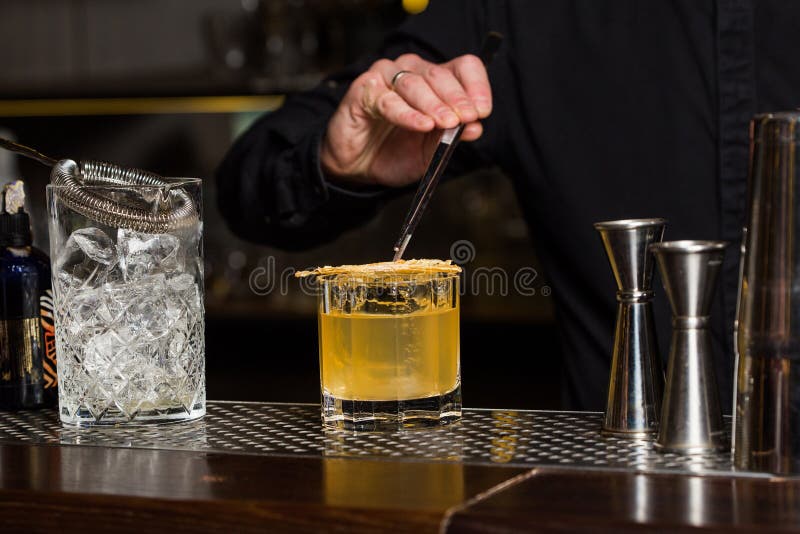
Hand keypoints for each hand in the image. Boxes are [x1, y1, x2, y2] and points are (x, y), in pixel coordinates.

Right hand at [320, 53, 491, 187]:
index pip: (463, 68)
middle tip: (467, 118)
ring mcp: (386, 78)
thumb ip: (450, 137)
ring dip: (434, 104)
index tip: (482, 111)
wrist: (358, 168)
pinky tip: (422, 125)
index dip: (476, 86)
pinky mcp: (364, 90)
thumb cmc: (394, 152)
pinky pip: (388, 100)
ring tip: (446, 123)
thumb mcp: (430, 150)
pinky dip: (407, 114)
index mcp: (435, 81)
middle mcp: (412, 71)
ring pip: (415, 82)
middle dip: (457, 99)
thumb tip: (475, 127)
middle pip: (441, 74)